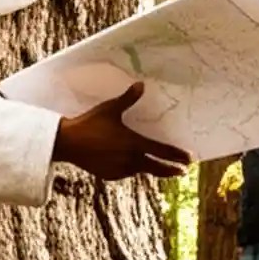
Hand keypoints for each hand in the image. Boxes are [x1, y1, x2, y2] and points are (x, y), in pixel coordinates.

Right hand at [53, 82, 190, 179]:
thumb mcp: (111, 108)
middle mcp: (130, 159)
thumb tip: (141, 85)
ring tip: (159, 167)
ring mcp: (120, 169)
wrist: (68, 142)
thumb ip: (128, 98)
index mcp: (134, 143)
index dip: (177, 155)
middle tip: (182, 171)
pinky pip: (126, 173)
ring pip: (141, 170)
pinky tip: (132, 165)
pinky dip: (132, 169)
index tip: (189, 159)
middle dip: (171, 170)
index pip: (162, 151)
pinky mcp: (109, 175)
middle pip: (156, 168)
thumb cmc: (90, 123)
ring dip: (151, 169)